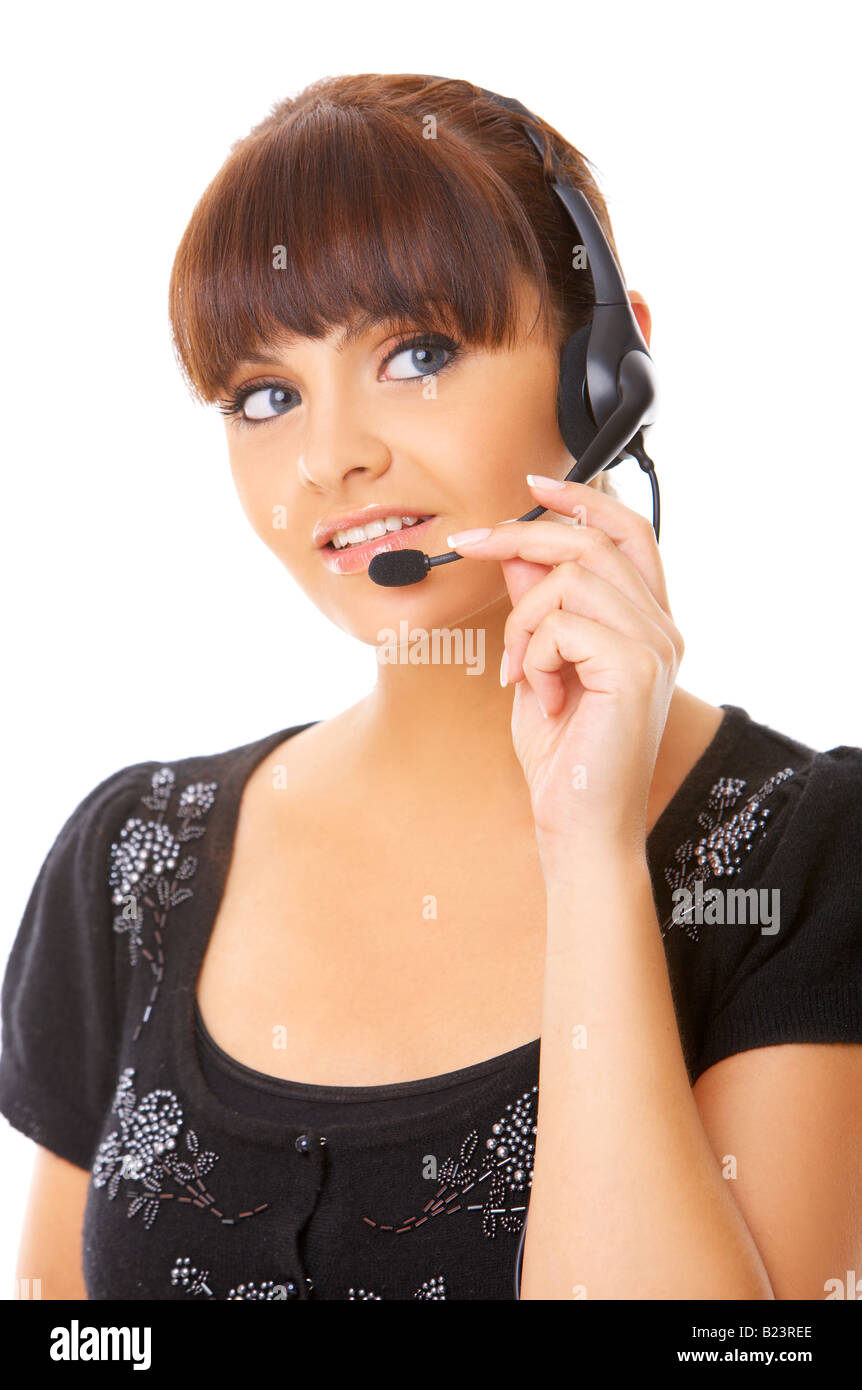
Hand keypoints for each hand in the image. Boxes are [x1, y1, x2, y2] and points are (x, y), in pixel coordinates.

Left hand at [448, 475, 683, 872]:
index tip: (532, 484)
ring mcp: (655, 647)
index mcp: (647, 624)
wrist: (579, 828)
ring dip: (522, 620)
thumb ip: (536, 609)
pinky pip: (562, 624)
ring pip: (571, 577)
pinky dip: (532, 654)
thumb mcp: (539, 667)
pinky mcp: (636, 669)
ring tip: (520, 671)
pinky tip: (539, 696)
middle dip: (522, 535)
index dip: (582, 499)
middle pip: (593, 540)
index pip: (628, 532)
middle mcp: (661, 629)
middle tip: (471, 546)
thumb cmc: (563, 759)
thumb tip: (517, 553)